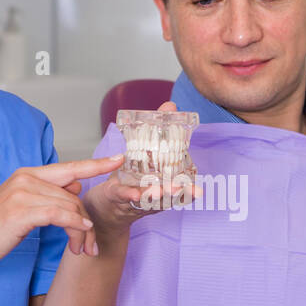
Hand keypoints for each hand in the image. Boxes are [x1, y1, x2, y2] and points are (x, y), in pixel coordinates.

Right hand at [0, 155, 124, 273]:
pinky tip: (79, 236)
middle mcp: (25, 178)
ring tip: (81, 250)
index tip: (119, 159)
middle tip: (90, 246)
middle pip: (74, 196)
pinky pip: (60, 215)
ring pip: (70, 208)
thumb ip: (48, 195)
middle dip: (86, 223)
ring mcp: (22, 193)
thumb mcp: (22, 208)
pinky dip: (74, 226)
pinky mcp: (21, 211)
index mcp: (27, 174)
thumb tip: (77, 185)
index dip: (96, 164)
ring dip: (81, 232)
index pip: (69, 167)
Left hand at [81, 100, 201, 243]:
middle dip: (174, 193)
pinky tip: (134, 194)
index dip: (190, 192)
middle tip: (181, 189)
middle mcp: (153, 197)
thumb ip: (158, 129)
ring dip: (153, 195)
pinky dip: (129, 194)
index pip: (180, 190)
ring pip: (147, 198)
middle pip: (165, 197)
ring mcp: (136, 198)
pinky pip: (124, 196)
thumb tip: (171, 106)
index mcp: (163, 187)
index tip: (198, 191)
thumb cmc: (131, 176)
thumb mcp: (146, 152)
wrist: (107, 198)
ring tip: (159, 191)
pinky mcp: (117, 196)